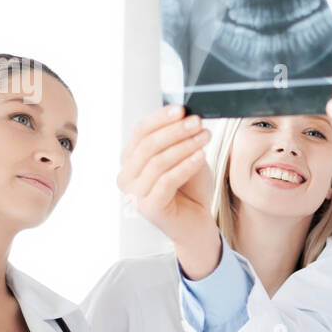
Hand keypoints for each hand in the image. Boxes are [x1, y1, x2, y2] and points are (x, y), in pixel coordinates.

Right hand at [118, 105, 219, 277]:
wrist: (197, 222)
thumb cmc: (190, 189)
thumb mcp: (185, 156)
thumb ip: (180, 138)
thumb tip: (184, 114)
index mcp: (131, 160)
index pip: (140, 132)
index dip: (160, 118)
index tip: (181, 109)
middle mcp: (127, 176)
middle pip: (147, 145)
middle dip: (175, 131)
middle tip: (198, 122)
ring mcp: (135, 194)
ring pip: (157, 162)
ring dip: (184, 146)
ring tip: (204, 137)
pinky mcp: (148, 208)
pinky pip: (166, 181)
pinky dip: (185, 166)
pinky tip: (201, 156)